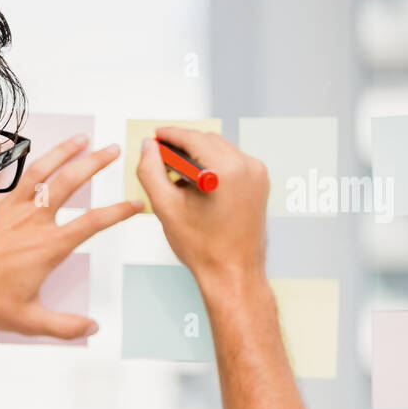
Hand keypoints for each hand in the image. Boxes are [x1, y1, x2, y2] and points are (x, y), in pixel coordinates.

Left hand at [0, 135, 141, 338]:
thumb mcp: (28, 320)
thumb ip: (63, 325)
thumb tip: (92, 328)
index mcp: (49, 246)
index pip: (93, 222)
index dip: (119, 211)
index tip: (136, 203)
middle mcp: (34, 220)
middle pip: (71, 182)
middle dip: (95, 163)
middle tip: (112, 151)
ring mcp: (11, 209)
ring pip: (42, 170)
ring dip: (63, 152)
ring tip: (81, 139)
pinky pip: (6, 175)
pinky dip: (12, 157)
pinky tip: (14, 142)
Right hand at [136, 127, 269, 294]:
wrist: (233, 273)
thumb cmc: (204, 248)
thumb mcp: (166, 208)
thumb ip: (151, 172)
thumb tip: (148, 148)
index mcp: (227, 170)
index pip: (193, 138)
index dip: (169, 135)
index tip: (155, 137)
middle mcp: (248, 167)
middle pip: (208, 141)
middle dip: (182, 146)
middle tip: (159, 157)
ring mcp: (257, 175)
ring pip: (220, 150)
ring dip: (197, 156)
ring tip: (176, 177)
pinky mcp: (260, 183)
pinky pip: (231, 163)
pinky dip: (212, 166)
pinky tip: (196, 186)